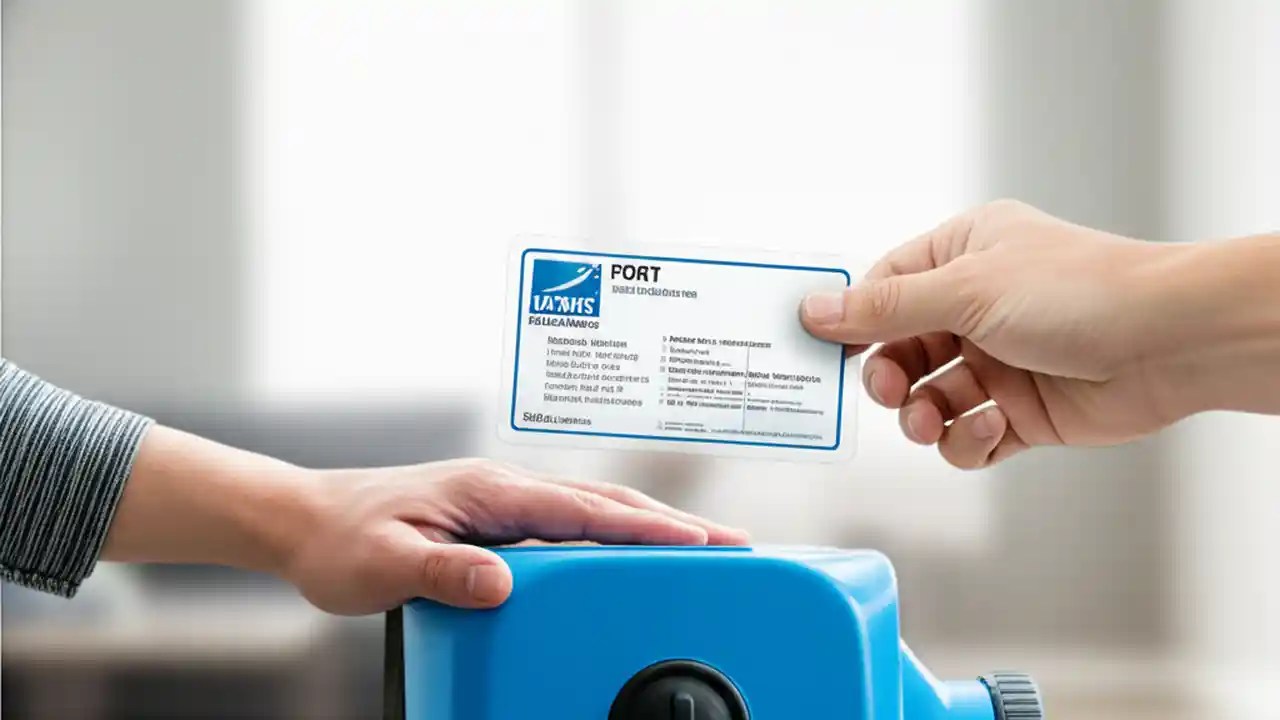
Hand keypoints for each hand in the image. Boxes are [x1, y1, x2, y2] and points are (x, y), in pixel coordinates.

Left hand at [283, 458, 748, 613]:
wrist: (306, 519)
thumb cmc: (342, 538)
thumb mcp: (385, 562)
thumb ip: (445, 571)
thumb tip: (504, 582)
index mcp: (490, 492)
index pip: (586, 511)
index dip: (649, 529)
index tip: (703, 544)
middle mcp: (504, 488)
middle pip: (606, 503)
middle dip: (672, 524)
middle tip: (731, 547)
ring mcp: (501, 500)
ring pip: (592, 510)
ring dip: (647, 527)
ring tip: (697, 550)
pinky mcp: (492, 517)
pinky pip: (567, 524)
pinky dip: (610, 535)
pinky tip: (625, 554)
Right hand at [798, 199, 1246, 468]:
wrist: (1169, 343)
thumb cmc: (1079, 292)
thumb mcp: (965, 289)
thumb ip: (883, 308)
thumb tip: (814, 310)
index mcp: (965, 254)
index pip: (886, 285)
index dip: (853, 319)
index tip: (823, 349)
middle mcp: (979, 306)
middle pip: (900, 348)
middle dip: (887, 376)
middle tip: (887, 390)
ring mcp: (999, 361)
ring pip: (928, 399)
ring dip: (921, 415)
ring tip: (930, 418)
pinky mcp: (1020, 412)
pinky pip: (967, 435)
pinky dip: (968, 439)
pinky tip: (990, 427)